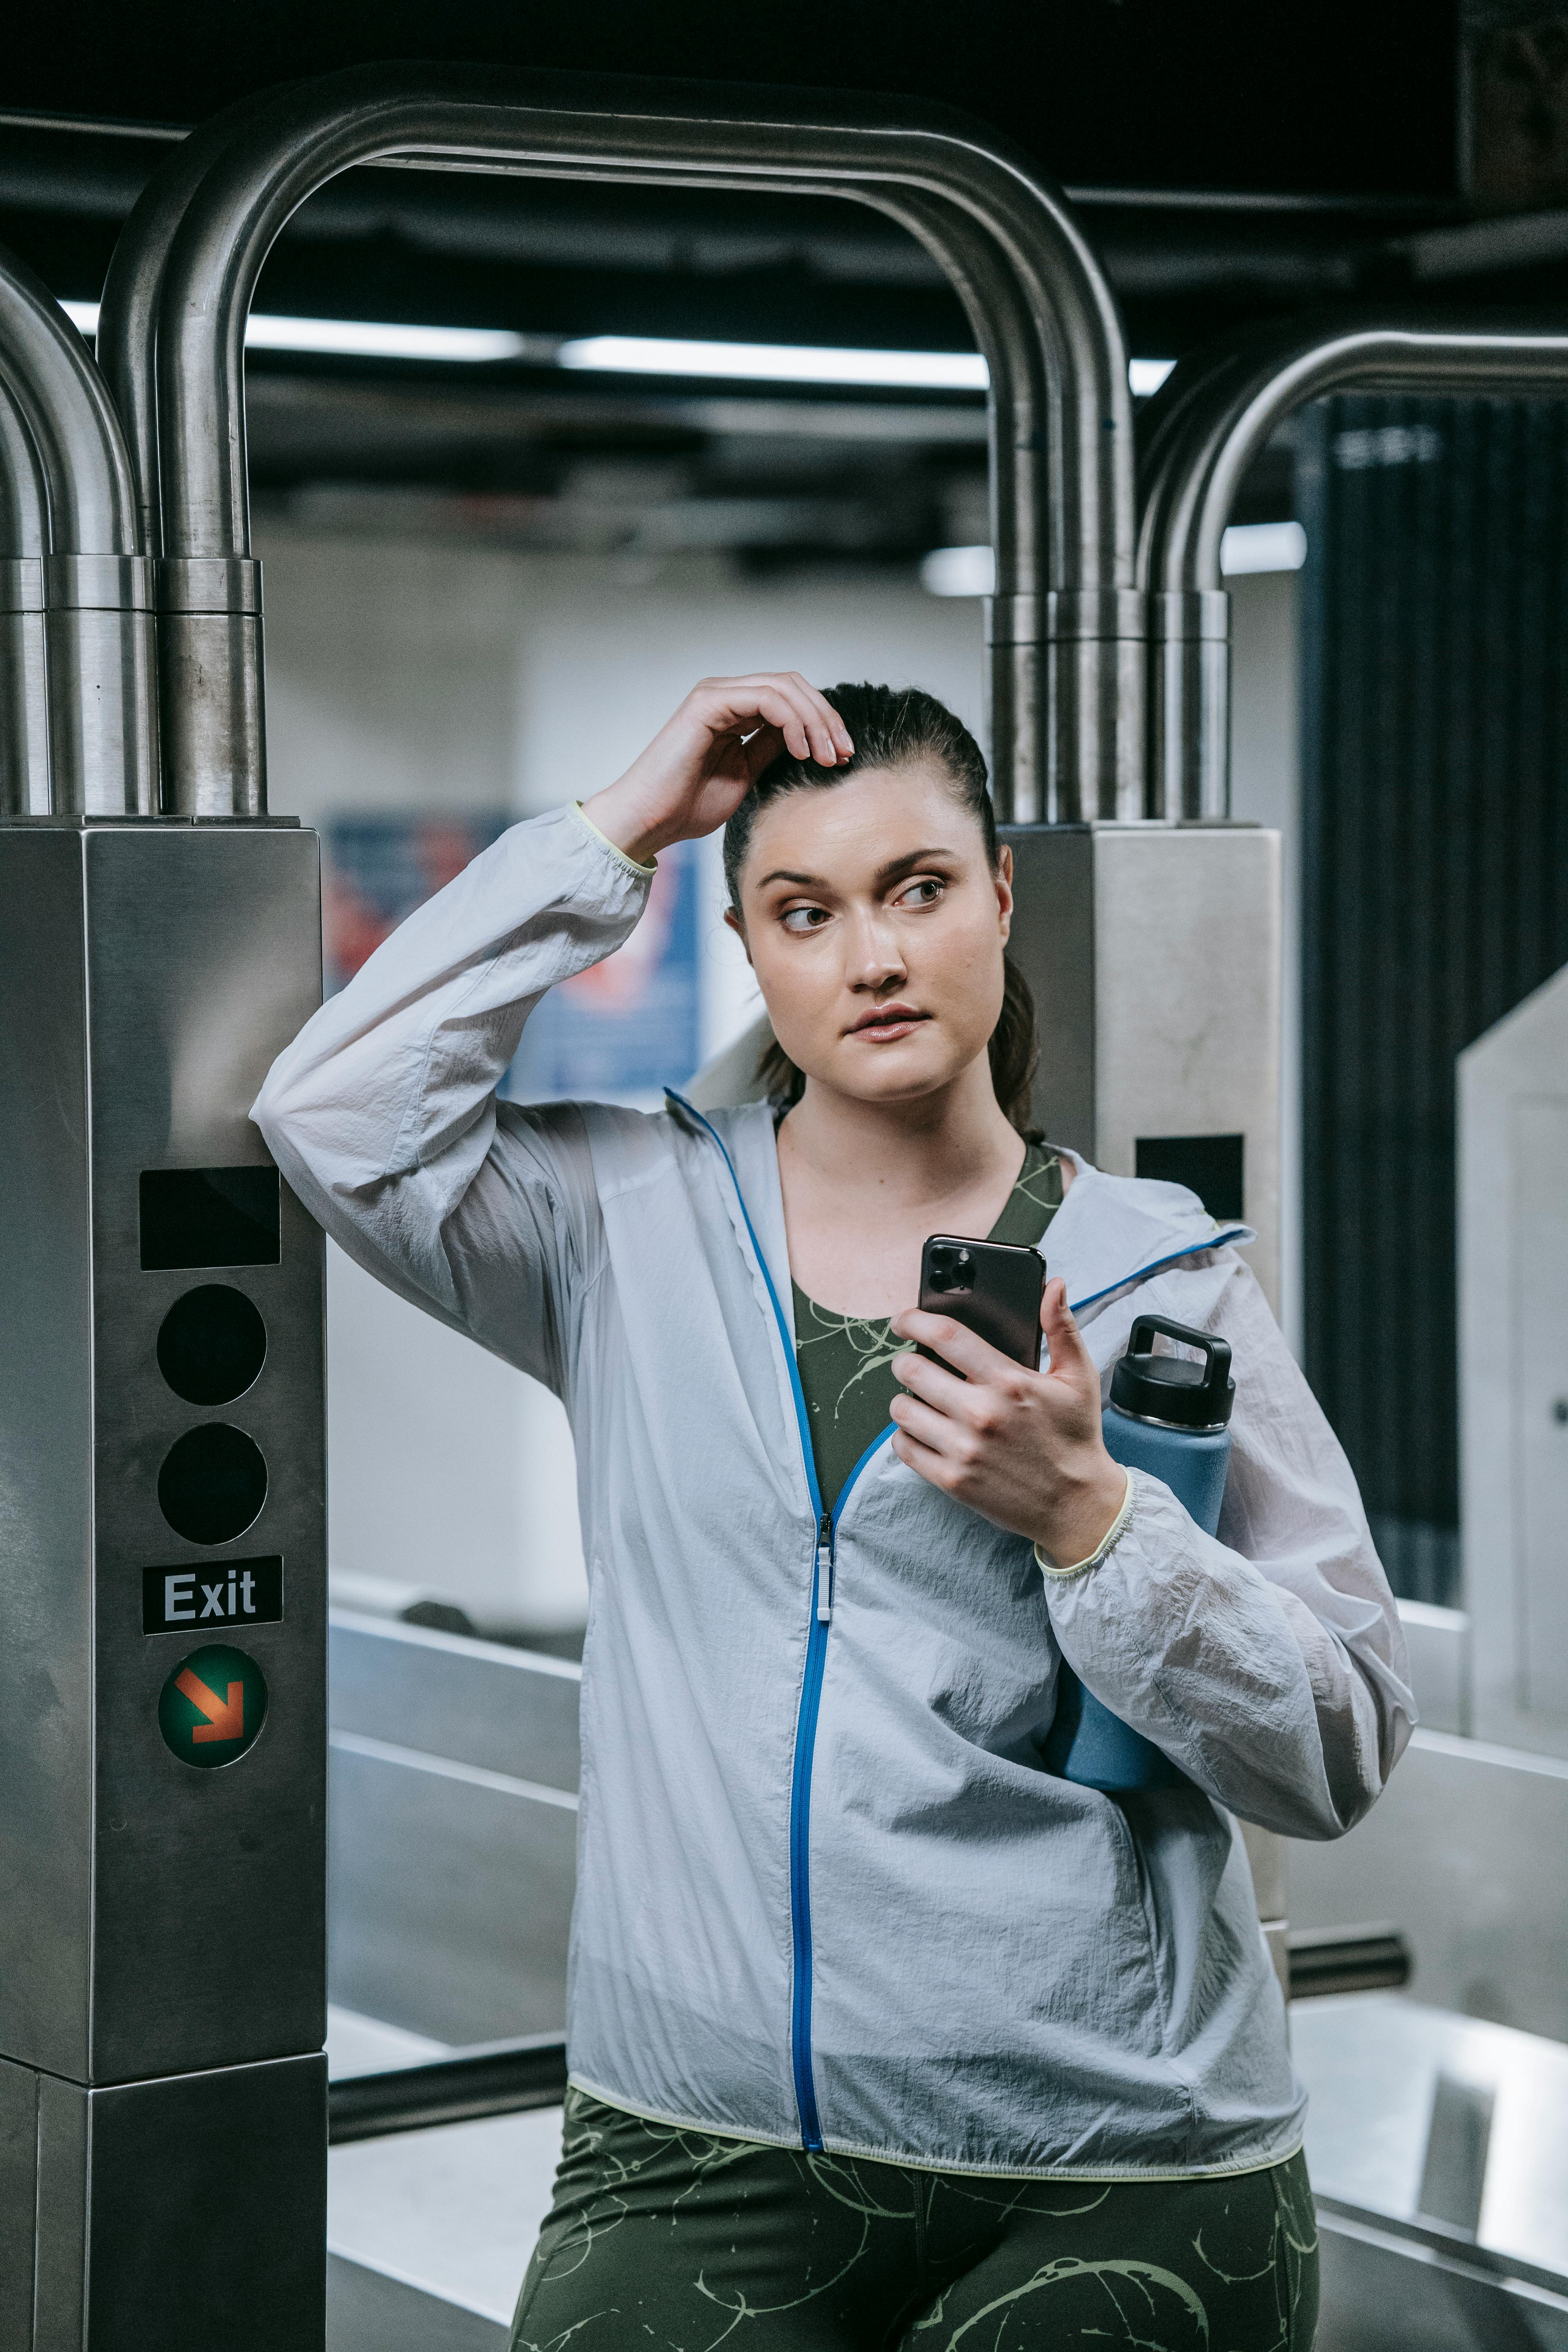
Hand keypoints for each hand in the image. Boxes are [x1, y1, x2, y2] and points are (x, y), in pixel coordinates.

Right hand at [581, 674, 853, 866]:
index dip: (823, 723)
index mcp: (735, 711)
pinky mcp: (708, 702)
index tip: (843, 757)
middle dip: (826, 719)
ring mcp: (717, 694)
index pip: (792, 699)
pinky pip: (766, 699)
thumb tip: (806, 738)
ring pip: (784, 687)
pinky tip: (799, 750)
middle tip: (844, 753)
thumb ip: (769, 749)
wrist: (649, 820)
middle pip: (794, 685)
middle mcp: (726, 695)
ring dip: (814, 720)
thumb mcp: (745, 774)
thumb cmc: (687, 806)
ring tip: (826, 755)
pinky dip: (792, 721)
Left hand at [889, 1278, 1127, 1564]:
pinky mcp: (953, 1481)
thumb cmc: (1076, 1436)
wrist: (1078, 1504)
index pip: (944, 1335)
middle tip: (912, 1363)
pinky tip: (922, 1431)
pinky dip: (906, 1436)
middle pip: (912, 1370)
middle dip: (905, 1361)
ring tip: (920, 1399)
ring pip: (902, 1409)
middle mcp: (982, 1413)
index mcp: (1009, 1381)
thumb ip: (1061, 1327)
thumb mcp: (1078, 1376)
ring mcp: (964, 1449)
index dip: (914, 1320)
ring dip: (905, 1399)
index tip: (904, 1319)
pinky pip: (904, 1448)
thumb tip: (1053, 1286)